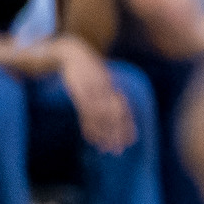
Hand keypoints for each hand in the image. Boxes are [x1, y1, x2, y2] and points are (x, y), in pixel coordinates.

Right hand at [49, 36, 135, 153]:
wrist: (72, 53)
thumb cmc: (89, 70)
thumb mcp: (102, 81)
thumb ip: (109, 95)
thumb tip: (117, 105)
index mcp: (112, 88)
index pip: (124, 111)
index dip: (128, 126)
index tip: (131, 141)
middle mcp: (106, 91)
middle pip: (115, 116)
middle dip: (117, 134)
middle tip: (118, 151)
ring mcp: (93, 91)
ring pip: (101, 117)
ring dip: (104, 134)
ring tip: (105, 149)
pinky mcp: (79, 91)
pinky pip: (86, 112)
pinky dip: (89, 126)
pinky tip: (89, 138)